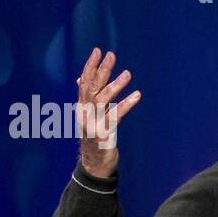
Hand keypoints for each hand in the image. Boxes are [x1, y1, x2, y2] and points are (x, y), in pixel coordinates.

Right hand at [76, 47, 140, 176]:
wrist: (94, 165)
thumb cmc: (94, 138)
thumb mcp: (89, 116)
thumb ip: (86, 97)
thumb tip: (80, 78)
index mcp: (81, 107)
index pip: (84, 82)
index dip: (90, 66)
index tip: (98, 51)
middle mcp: (84, 113)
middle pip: (92, 87)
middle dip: (102, 70)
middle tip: (112, 55)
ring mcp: (93, 123)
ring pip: (103, 100)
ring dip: (115, 85)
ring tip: (128, 73)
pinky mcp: (104, 134)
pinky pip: (115, 116)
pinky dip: (126, 104)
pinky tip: (137, 95)